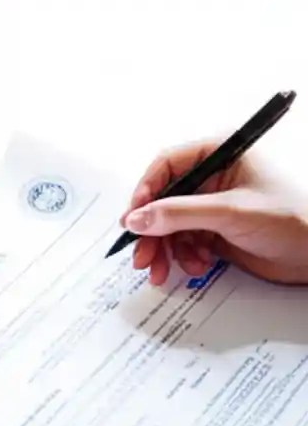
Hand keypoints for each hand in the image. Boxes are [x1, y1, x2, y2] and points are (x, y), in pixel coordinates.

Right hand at [120, 140, 307, 285]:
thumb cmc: (293, 218)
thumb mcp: (231, 212)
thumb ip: (180, 214)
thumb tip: (137, 218)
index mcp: (220, 154)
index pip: (167, 166)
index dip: (146, 191)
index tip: (134, 218)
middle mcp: (213, 177)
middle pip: (162, 200)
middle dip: (151, 231)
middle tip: (142, 256)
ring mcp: (212, 205)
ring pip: (168, 225)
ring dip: (164, 249)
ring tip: (163, 270)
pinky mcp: (214, 230)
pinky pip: (182, 242)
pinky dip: (182, 256)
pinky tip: (196, 265)